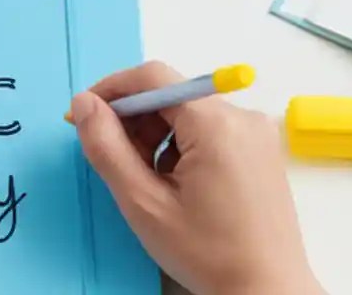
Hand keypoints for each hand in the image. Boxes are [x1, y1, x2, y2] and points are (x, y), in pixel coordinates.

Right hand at [70, 63, 321, 294]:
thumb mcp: (144, 203)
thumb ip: (107, 148)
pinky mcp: (262, 150)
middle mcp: (242, 116)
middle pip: (173, 95)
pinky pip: (213, 130)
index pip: (154, 77)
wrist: (267, 291)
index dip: (112, 90)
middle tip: (115, 161)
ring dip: (159, 137)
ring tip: (149, 183)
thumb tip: (84, 103)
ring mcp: (257, 132)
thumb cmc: (208, 253)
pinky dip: (185, 147)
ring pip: (191, 114)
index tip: (84, 115)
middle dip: (136, 120)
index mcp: (215, 123)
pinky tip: (177, 186)